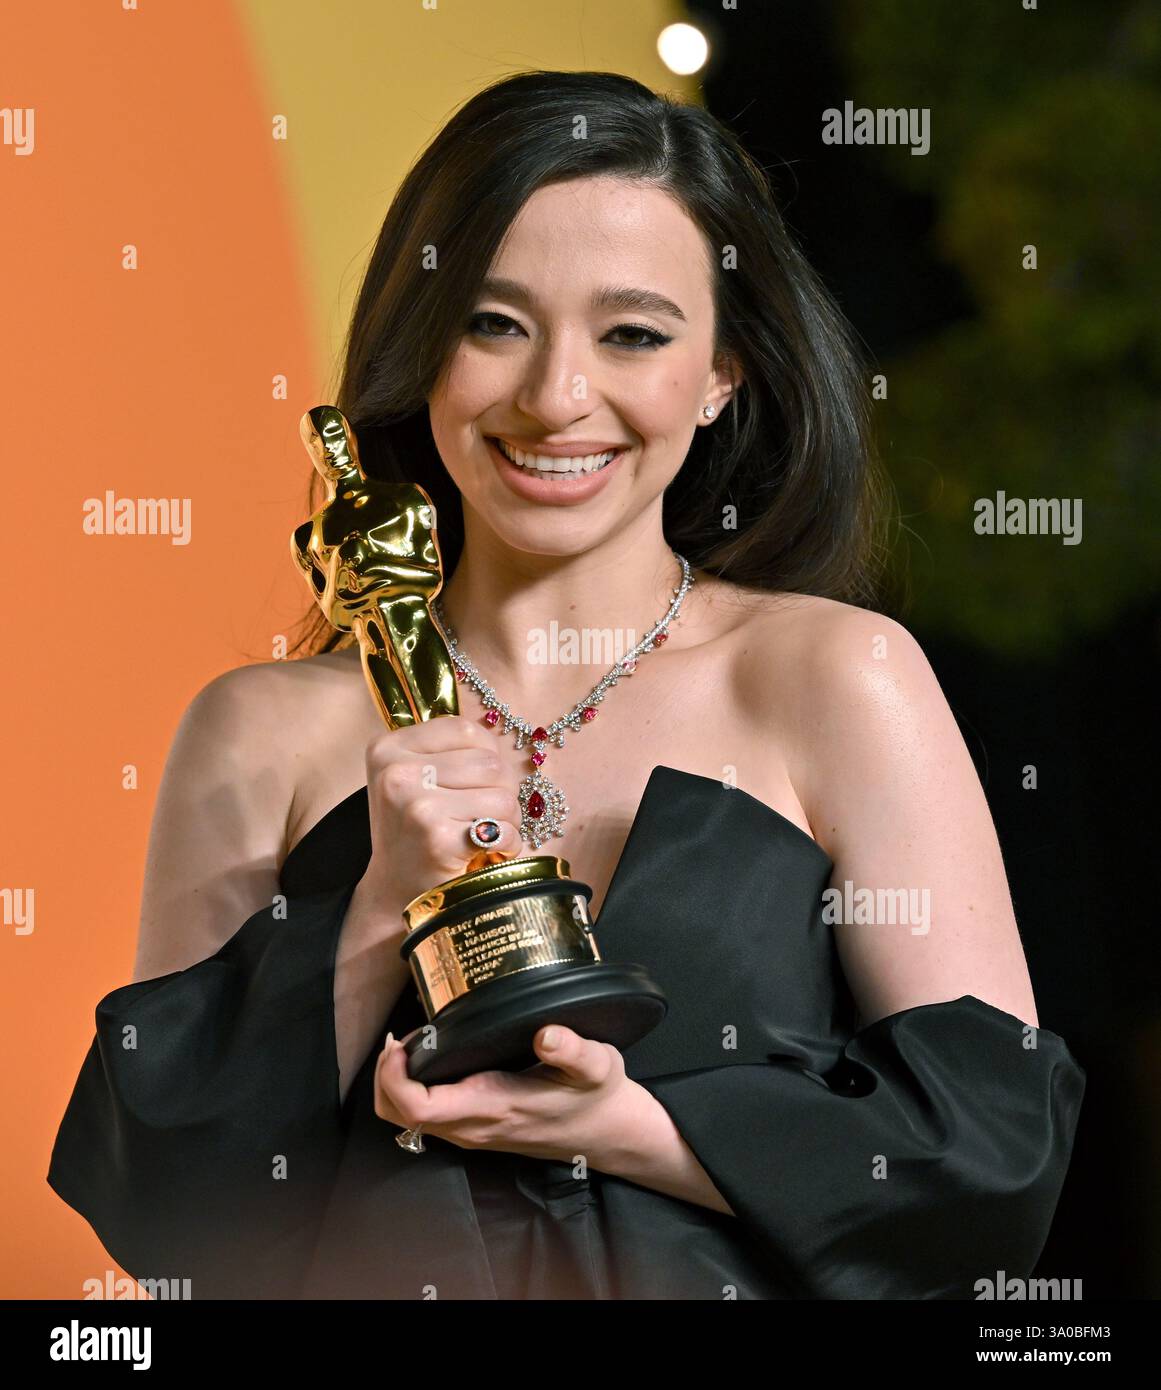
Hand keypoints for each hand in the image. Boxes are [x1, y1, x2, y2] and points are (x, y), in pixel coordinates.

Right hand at [359, 715, 519, 913]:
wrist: (393, 889)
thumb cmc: (413, 829)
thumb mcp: (412, 777)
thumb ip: (448, 749)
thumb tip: (501, 738)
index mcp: (388, 748)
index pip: (467, 730)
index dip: (486, 755)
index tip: (475, 782)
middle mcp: (396, 773)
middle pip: (491, 763)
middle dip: (500, 791)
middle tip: (482, 814)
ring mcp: (416, 806)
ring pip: (504, 795)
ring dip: (507, 819)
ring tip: (483, 833)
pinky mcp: (438, 839)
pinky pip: (503, 829)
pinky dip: (508, 844)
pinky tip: (487, 852)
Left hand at [374, 1023, 650, 1172]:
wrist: (609, 1134)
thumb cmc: (598, 1096)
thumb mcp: (598, 1065)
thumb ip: (573, 1050)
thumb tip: (547, 1034)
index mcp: (493, 1107)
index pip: (419, 1108)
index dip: (396, 1077)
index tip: (402, 1043)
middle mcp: (473, 1126)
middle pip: (398, 1116)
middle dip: (385, 1077)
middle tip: (399, 1040)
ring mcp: (471, 1132)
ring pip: (405, 1120)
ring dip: (394, 1083)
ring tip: (408, 1045)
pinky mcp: (474, 1128)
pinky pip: (423, 1118)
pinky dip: (410, 1090)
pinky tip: (428, 1060)